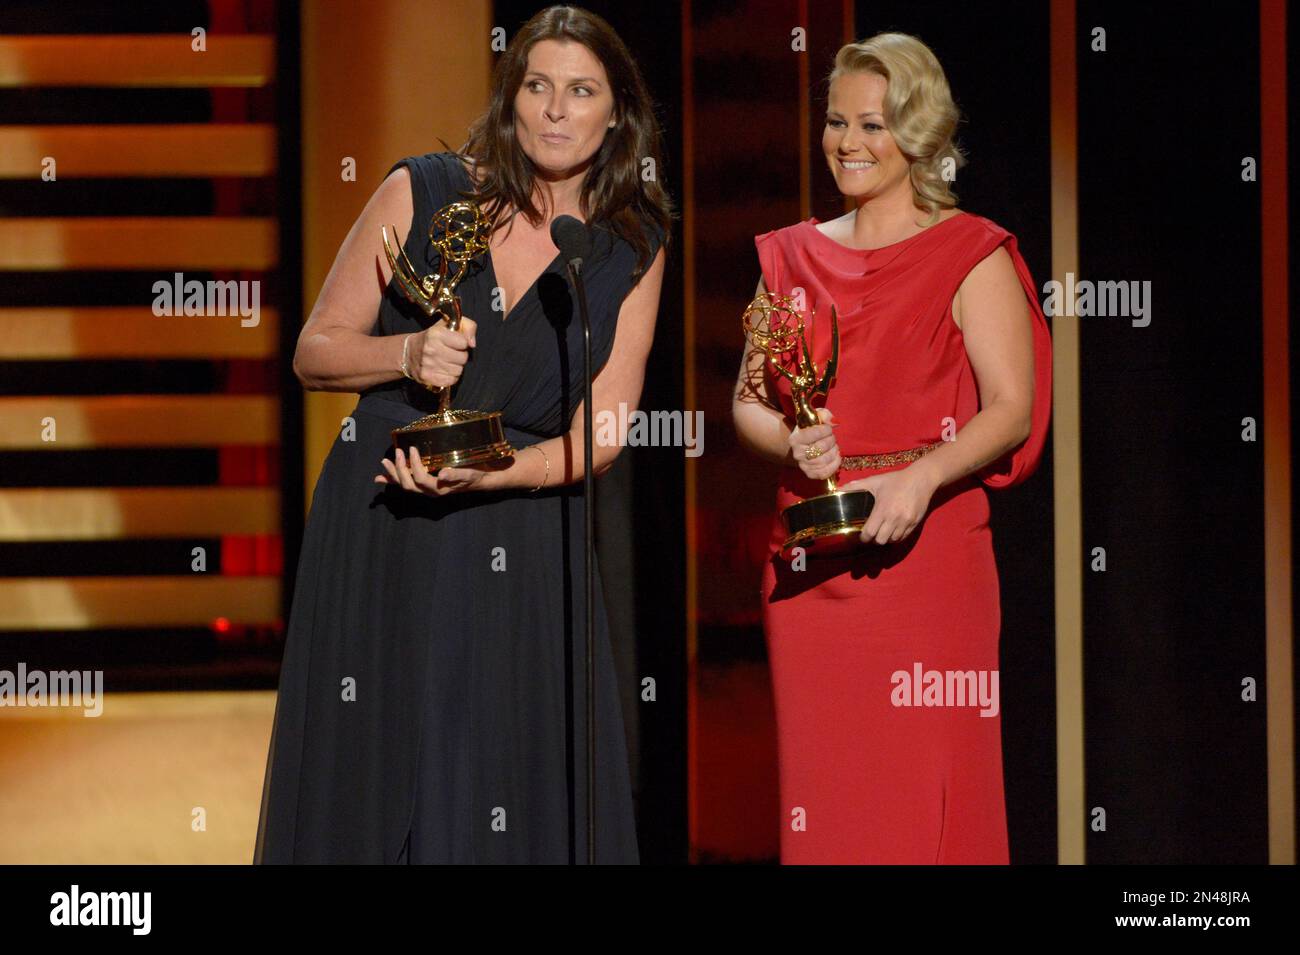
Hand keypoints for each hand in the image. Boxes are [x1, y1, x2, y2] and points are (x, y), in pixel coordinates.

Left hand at [375, 445, 498, 495]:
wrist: (479, 480)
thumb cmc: (474, 475)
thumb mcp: (468, 474)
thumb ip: (456, 474)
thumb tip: (442, 474)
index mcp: (439, 489)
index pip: (421, 479)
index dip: (414, 465)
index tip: (413, 448)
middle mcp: (429, 491)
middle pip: (408, 484)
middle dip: (400, 469)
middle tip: (398, 452)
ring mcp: (425, 489)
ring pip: (404, 485)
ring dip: (393, 474)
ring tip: (384, 462)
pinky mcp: (423, 484)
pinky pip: (405, 484)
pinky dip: (391, 481)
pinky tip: (379, 478)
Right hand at [408, 317, 477, 387]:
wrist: (408, 353)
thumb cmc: (432, 338)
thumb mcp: (448, 324)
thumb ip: (468, 326)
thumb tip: (472, 344)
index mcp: (436, 334)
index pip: (464, 342)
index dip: (462, 343)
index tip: (455, 343)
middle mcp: (431, 349)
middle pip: (463, 358)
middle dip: (460, 356)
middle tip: (451, 353)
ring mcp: (429, 365)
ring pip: (458, 371)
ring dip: (456, 367)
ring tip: (447, 361)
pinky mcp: (428, 378)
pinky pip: (452, 380)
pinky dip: (451, 377)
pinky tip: (444, 370)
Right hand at [788, 407, 839, 480]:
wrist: (802, 446)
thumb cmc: (810, 429)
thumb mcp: (815, 418)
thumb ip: (824, 415)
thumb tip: (835, 422)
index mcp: (795, 438)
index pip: (816, 433)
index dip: (826, 429)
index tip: (827, 429)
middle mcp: (797, 453)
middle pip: (822, 447)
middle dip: (831, 440)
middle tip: (831, 438)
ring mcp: (803, 465)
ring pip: (825, 459)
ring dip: (834, 451)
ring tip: (833, 447)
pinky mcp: (810, 474)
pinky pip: (825, 472)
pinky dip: (835, 464)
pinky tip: (836, 457)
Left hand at [839, 462, 939, 544]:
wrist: (921, 479)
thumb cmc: (896, 480)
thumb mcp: (875, 481)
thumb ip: (856, 486)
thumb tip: (839, 489)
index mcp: (882, 509)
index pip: (870, 532)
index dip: (864, 537)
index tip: (861, 535)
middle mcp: (895, 518)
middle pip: (881, 540)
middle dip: (874, 539)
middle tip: (872, 534)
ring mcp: (906, 522)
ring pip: (892, 540)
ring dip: (886, 539)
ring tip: (882, 533)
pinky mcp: (915, 523)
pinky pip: (903, 537)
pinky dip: (896, 537)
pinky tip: (892, 531)